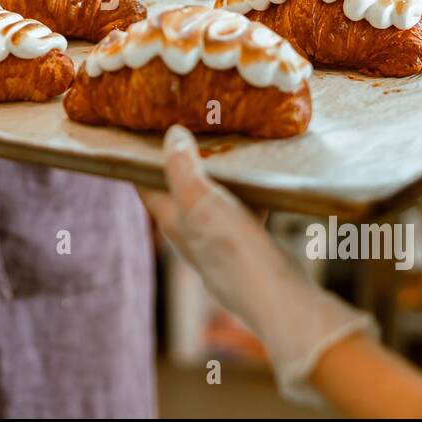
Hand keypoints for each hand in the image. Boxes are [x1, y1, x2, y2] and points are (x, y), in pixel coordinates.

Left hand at [138, 125, 376, 403]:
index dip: (142, 157)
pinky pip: (245, 207)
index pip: (146, 184)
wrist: (279, 297)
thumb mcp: (201, 202)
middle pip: (180, 187)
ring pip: (215, 196)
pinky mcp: (250, 243)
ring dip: (219, 173)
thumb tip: (171, 135)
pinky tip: (262, 174)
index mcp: (172, 221)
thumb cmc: (233, 251)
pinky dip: (249, 189)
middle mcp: (192, 231)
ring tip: (227, 141)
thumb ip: (183, 169)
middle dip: (184, 159)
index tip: (146, 128)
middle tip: (192, 124)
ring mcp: (222, 239)